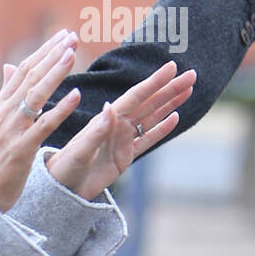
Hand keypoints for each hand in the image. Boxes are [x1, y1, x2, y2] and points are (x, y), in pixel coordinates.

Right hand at [0, 30, 83, 211]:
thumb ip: (5, 94)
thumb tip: (9, 67)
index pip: (22, 71)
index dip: (43, 51)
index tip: (62, 36)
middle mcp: (4, 114)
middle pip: (30, 77)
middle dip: (52, 54)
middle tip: (72, 36)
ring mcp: (12, 130)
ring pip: (36, 95)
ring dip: (55, 73)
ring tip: (72, 54)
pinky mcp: (22, 149)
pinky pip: (44, 125)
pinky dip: (60, 109)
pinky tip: (76, 96)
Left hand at [47, 60, 194, 198]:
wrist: (61, 188)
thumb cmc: (65, 167)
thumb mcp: (80, 150)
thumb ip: (97, 131)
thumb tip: (110, 107)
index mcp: (107, 119)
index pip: (136, 96)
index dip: (154, 82)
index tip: (171, 67)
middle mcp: (117, 125)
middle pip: (149, 103)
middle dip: (170, 89)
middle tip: (193, 74)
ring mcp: (123, 139)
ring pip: (152, 117)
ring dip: (171, 103)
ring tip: (188, 89)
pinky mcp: (126, 156)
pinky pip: (148, 139)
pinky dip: (162, 129)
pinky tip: (175, 118)